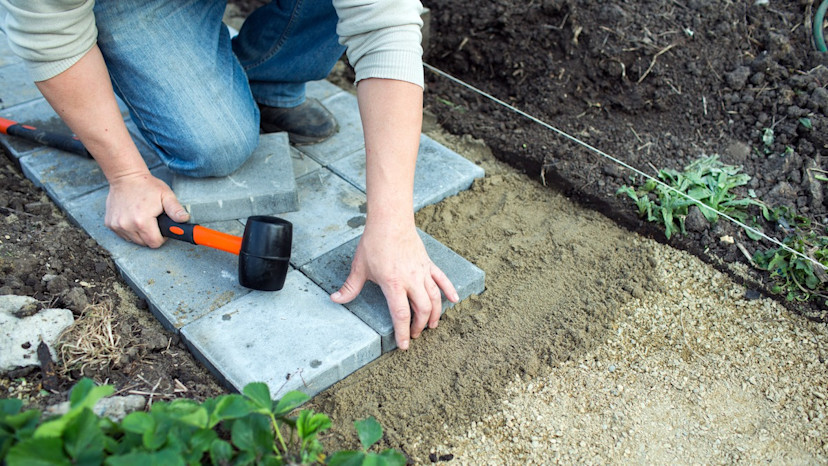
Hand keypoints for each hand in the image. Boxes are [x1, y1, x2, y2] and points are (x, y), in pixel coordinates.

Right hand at [105, 171, 188, 247]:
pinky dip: (130, 230)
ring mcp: (117, 225)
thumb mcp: (166, 195)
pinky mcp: (110, 224)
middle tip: (153, 220)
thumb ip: (176, 210)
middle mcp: (127, 225)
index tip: (162, 227)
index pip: (155, 243)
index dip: (162, 237)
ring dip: (140, 233)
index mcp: (142, 221)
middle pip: (144, 243)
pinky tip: (133, 217)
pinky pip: (124, 235)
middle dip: (152, 235)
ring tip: (143, 217)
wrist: (125, 176)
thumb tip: (184, 220)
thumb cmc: (146, 185)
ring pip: (134, 240)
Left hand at [331, 221, 458, 349]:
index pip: (401, 314)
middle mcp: (411, 280)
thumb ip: (349, 287)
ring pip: (434, 298)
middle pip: (422, 309)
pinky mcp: (428, 264)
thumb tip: (335, 299)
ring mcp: (422, 272)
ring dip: (435, 314)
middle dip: (419, 326)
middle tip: (415, 334)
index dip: (403, 332)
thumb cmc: (374, 243)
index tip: (404, 345)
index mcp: (393, 284)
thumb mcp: (359, 267)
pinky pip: (442, 279)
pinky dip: (449, 290)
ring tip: (432, 325)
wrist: (390, 221)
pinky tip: (454, 300)